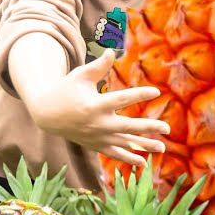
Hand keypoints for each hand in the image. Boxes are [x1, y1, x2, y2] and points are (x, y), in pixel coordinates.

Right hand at [25, 49, 169, 168]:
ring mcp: (97, 137)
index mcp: (95, 104)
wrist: (47, 114)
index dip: (139, 94)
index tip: (156, 91)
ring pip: (124, 143)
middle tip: (167, 128)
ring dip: (144, 146)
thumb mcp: (80, 76)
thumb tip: (113, 50)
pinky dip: (128, 159)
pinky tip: (144, 163)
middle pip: (127, 127)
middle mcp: (97, 123)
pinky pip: (114, 154)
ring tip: (162, 147)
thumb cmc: (66, 90)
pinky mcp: (95, 145)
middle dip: (148, 127)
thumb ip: (99, 66)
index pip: (121, 99)